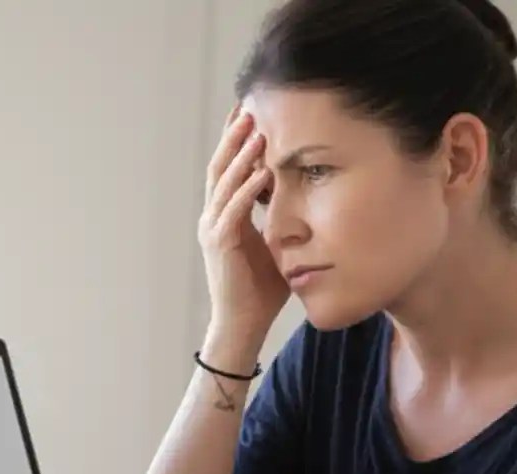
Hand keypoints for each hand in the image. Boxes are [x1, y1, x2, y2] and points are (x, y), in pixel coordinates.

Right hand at [198, 105, 289, 343]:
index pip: (228, 168)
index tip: (251, 112)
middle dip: (235, 136)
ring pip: (223, 181)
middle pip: (220, 165)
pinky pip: (234, 209)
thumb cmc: (261, 289)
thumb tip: (304, 194)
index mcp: (224, 214)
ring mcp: (212, 228)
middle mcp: (213, 216)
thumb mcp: (275, 243)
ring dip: (240, 154)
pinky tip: (262, 170)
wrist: (242, 323)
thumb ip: (281, 217)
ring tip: (257, 130)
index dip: (237, 140)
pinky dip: (248, 188)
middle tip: (250, 107)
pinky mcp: (219, 243)